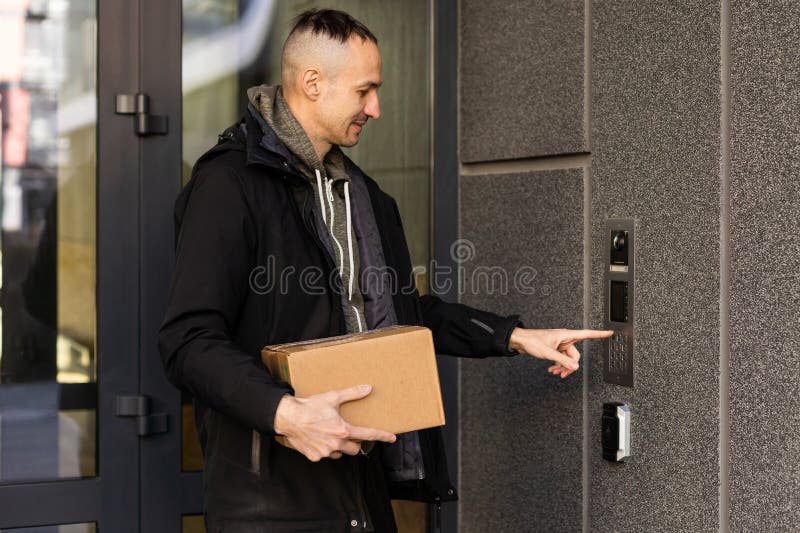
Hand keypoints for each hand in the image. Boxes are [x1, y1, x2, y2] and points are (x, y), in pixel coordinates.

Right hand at [273, 384, 395, 461]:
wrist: (288, 417)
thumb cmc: (310, 407)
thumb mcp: (332, 397)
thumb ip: (352, 394)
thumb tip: (368, 388)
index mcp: (343, 431)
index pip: (368, 434)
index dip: (382, 436)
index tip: (392, 437)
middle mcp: (336, 444)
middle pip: (355, 449)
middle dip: (354, 443)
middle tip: (347, 434)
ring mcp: (325, 452)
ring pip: (340, 453)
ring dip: (339, 447)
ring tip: (330, 435)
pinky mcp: (315, 457)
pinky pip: (325, 455)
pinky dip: (325, 449)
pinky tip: (318, 439)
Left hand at [508, 328, 613, 378]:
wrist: (520, 341)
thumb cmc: (532, 341)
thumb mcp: (549, 353)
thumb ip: (563, 361)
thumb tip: (575, 367)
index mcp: (566, 335)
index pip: (587, 334)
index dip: (600, 334)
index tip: (610, 332)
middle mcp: (565, 339)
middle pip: (576, 355)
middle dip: (570, 365)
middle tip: (561, 373)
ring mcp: (560, 344)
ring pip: (568, 359)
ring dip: (562, 367)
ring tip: (554, 372)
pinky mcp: (555, 348)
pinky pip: (562, 358)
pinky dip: (558, 365)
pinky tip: (552, 369)